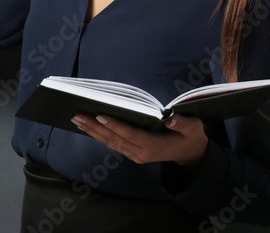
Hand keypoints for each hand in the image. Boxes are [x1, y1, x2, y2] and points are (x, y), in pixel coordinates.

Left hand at [71, 113, 207, 168]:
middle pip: (114, 139)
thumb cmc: (191, 136)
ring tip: (77, 118)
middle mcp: (141, 153)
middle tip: (77, 114)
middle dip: (95, 126)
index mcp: (154, 146)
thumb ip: (182, 123)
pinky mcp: (132, 153)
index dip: (115, 125)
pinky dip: (99, 135)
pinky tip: (88, 126)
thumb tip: (169, 117)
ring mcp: (136, 155)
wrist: (191, 154)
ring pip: (110, 142)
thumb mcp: (193, 128)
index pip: (130, 134)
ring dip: (92, 131)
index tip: (100, 115)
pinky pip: (113, 144)